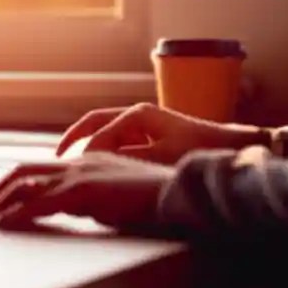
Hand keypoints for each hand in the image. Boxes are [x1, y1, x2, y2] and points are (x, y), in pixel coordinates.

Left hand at [0, 153, 174, 230]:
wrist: (179, 193)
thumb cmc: (156, 201)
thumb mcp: (117, 200)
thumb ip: (93, 202)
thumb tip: (76, 211)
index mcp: (87, 161)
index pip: (40, 168)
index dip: (15, 182)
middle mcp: (78, 162)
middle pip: (24, 170)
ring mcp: (78, 174)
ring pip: (24, 183)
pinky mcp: (82, 191)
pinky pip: (38, 202)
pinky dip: (15, 213)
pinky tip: (3, 224)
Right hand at [56, 102, 267, 163]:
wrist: (231, 146)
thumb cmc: (200, 150)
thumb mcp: (162, 157)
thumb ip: (127, 160)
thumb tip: (98, 164)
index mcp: (137, 115)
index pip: (99, 134)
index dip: (85, 154)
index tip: (73, 172)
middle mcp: (137, 115)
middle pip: (94, 123)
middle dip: (74, 139)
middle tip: (56, 158)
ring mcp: (143, 124)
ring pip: (104, 131)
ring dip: (88, 145)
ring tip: (71, 164)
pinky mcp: (149, 135)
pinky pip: (117, 141)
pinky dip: (104, 151)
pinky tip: (98, 168)